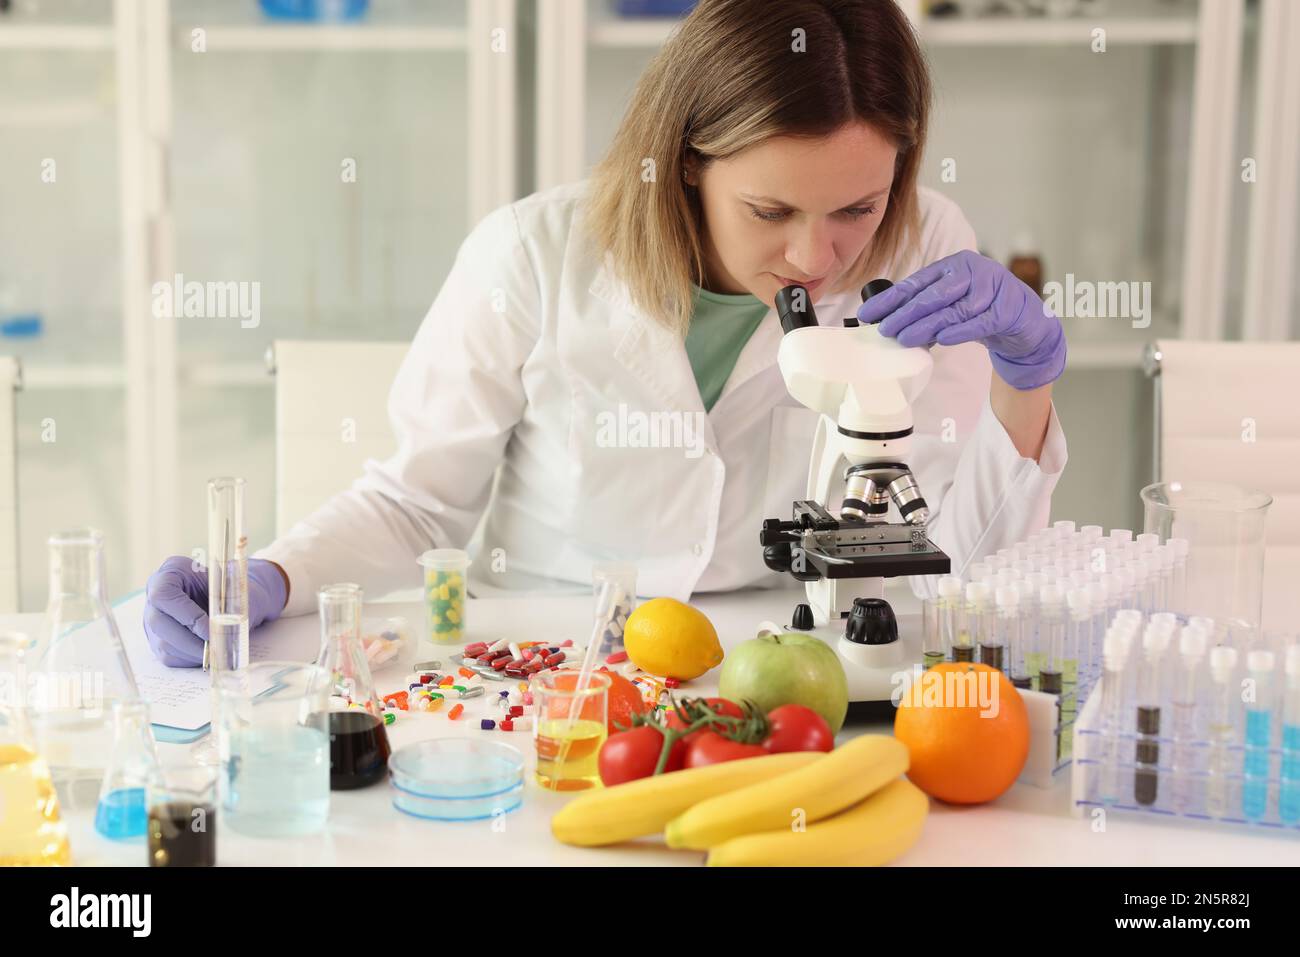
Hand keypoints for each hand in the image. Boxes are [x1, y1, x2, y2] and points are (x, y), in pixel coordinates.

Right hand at [143, 556, 288, 666]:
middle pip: (159, 623)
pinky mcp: (158, 639)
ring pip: (163, 644)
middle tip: (216, 649)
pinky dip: (191, 659)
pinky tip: (209, 654)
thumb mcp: (236, 588)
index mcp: (172, 571)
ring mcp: (152, 618)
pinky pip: (169, 656)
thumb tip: (231, 624)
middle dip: (190, 641)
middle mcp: (154, 594)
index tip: (211, 630)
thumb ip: (232, 601)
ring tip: (217, 653)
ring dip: (192, 653)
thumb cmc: (233, 590)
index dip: (186, 616)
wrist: (232, 600)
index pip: (164, 595)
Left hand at [857, 250, 1065, 389]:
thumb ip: (926, 308)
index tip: (867, 314)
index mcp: (954, 266)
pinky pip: (979, 322)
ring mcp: (992, 288)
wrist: (1025, 322)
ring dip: (927, 325)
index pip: (916, 283)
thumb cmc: (982, 311)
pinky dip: (960, 331)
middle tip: (883, 329)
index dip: (889, 299)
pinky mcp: (1007, 310)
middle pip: (933, 294)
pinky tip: (942, 339)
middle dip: (904, 313)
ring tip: (904, 338)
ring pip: (953, 310)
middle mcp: (973, 271)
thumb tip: (888, 323)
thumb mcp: (952, 304)